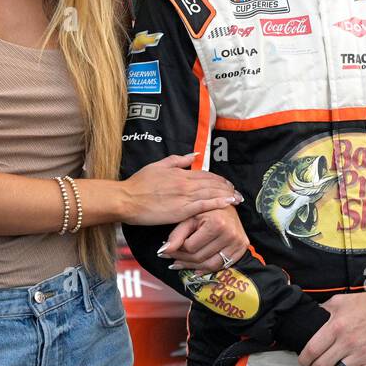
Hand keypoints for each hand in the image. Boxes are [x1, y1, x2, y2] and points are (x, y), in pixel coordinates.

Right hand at [125, 154, 242, 225]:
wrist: (127, 199)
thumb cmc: (139, 184)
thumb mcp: (158, 165)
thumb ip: (178, 160)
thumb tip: (195, 156)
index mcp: (181, 173)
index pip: (206, 174)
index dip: (219, 179)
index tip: (227, 183)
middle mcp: (186, 183)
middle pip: (213, 183)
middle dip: (226, 187)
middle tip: (236, 191)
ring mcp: (185, 197)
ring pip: (212, 193)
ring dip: (227, 195)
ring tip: (238, 198)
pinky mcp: (182, 210)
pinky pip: (204, 205)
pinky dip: (218, 203)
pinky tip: (229, 203)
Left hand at [163, 205, 249, 272]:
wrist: (227, 205)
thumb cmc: (206, 209)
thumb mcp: (189, 218)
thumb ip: (176, 235)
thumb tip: (163, 251)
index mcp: (217, 223)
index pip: (191, 247)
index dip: (177, 249)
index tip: (169, 249)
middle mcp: (230, 234)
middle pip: (200, 257)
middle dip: (183, 259)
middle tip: (172, 258)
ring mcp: (238, 242)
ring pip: (210, 265)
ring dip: (193, 267)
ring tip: (180, 264)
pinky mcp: (242, 248)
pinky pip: (222, 265)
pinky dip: (207, 268)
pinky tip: (196, 267)